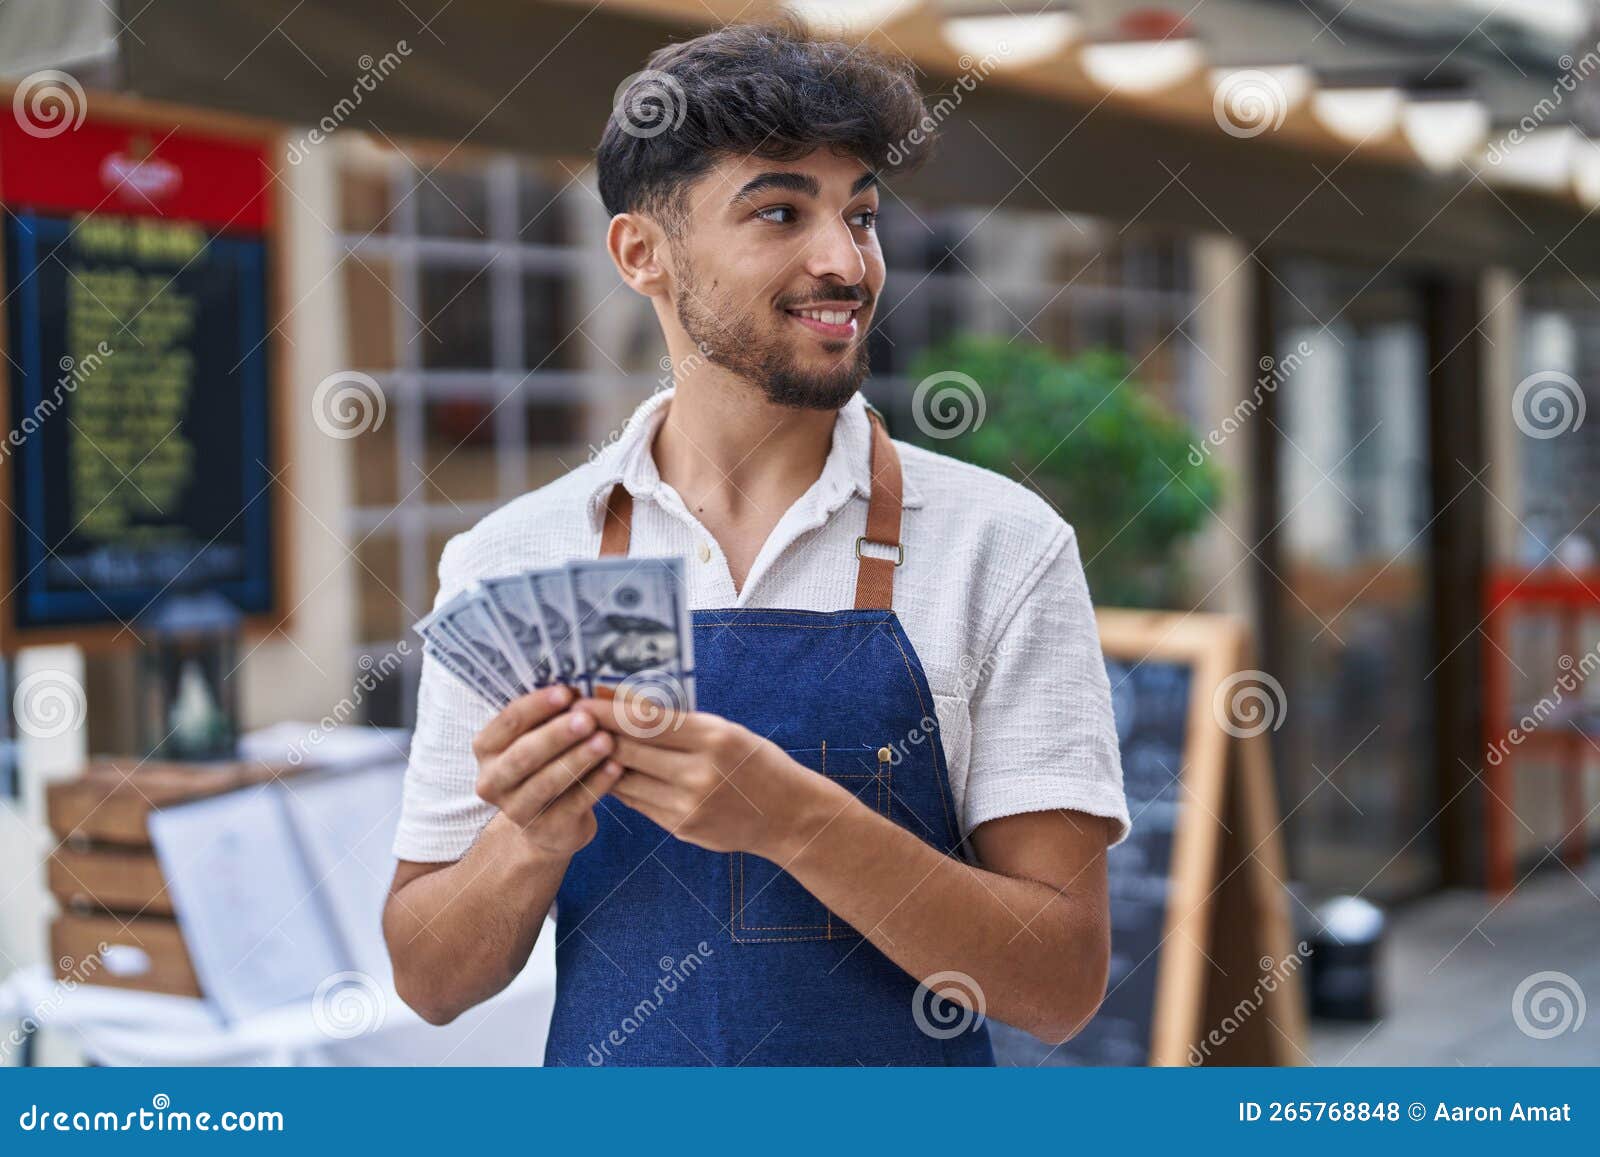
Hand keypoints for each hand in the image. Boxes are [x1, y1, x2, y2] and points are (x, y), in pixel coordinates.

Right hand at [472, 685, 621, 860]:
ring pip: (547, 782)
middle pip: (524, 754)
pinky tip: (617, 767)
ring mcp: (515, 810)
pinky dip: (596, 784)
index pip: (508, 722)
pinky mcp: (545, 830)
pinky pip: (573, 804)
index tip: (567, 691)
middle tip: (588, 718)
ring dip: (578, 759)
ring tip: (606, 741)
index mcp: (486, 748)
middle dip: (557, 734)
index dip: (537, 706)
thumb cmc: (545, 764)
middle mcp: (492, 780)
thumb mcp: (539, 737)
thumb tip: (584, 681)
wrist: (549, 823)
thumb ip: (552, 714)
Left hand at [574, 694, 848, 858]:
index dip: (606, 710)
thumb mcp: (724, 729)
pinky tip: (605, 772)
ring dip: (598, 761)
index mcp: (713, 738)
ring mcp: (687, 805)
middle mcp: (698, 773)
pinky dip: (619, 784)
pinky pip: (637, 802)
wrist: (788, 815)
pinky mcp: (680, 827)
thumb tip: (622, 701)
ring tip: (576, 745)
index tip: (579, 699)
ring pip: (625, 779)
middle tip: (565, 719)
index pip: (646, 721)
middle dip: (593, 733)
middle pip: (628, 750)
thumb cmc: (756, 762)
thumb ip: (676, 721)